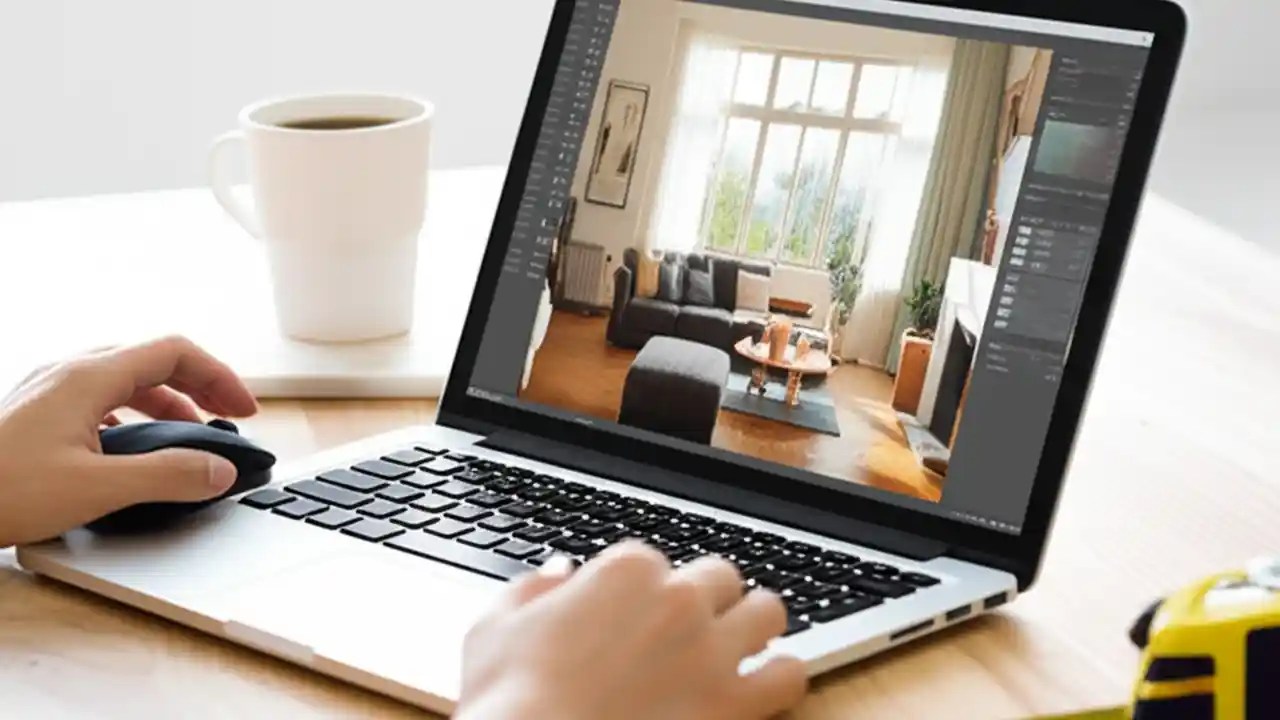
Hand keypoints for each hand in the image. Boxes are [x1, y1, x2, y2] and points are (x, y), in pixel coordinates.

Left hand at [0, 336, 258, 547]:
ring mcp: (48, 392)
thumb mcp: (96, 489)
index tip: (244, 409)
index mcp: (87, 377)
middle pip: (153, 360)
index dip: (220, 376)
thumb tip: (219, 471)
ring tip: (190, 437)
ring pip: (126, 379)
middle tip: (229, 418)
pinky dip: (136, 416)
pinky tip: (135, 450)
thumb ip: (168, 477)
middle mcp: (67, 374)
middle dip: (200, 387)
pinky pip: (101, 399)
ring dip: (169, 403)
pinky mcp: (35, 416)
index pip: (174, 351)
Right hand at [456, 542, 807, 719]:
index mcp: (624, 570)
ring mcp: (712, 650)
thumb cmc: (510, 700)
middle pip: (720, 576)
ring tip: (740, 646)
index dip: (644, 590)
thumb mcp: (496, 627)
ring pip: (768, 611)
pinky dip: (782, 676)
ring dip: (754, 625)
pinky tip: (763, 685)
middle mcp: (678, 599)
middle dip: (708, 599)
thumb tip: (557, 572)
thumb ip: (533, 590)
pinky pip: (790, 674)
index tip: (633, 615)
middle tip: (690, 628)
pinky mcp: (734, 703)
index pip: (654, 560)